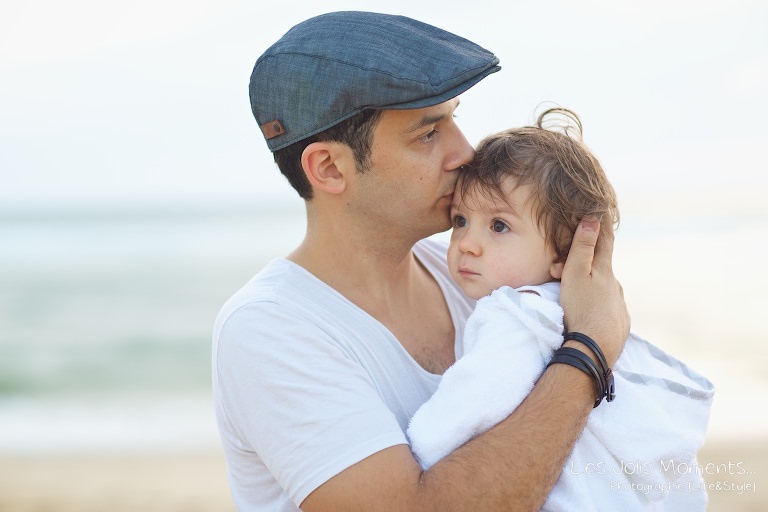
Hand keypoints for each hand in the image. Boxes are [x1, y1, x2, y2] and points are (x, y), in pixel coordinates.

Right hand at [560, 217, 629, 364]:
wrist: (595, 348)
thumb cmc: (581, 308)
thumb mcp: (576, 273)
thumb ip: (583, 247)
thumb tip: (593, 219)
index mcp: (605, 271)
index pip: (605, 242)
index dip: (602, 225)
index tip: (603, 210)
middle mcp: (616, 286)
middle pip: (601, 269)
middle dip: (586, 266)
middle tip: (561, 271)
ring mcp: (619, 306)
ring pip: (605, 290)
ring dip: (591, 289)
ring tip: (575, 297)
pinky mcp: (620, 324)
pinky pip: (608, 309)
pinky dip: (599, 307)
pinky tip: (590, 315)